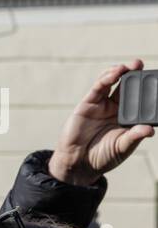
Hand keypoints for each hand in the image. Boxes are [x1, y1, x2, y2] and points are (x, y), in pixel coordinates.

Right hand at [48, 60, 151, 185]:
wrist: (77, 163)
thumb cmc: (102, 157)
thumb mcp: (122, 147)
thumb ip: (134, 137)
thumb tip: (150, 130)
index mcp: (127, 117)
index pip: (139, 98)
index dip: (146, 88)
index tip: (155, 79)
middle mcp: (115, 108)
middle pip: (127, 86)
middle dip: (135, 73)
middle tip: (141, 64)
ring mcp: (101, 105)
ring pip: (112, 82)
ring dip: (121, 71)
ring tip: (131, 65)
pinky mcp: (87, 104)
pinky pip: (98, 88)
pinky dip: (106, 78)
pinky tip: (115, 73)